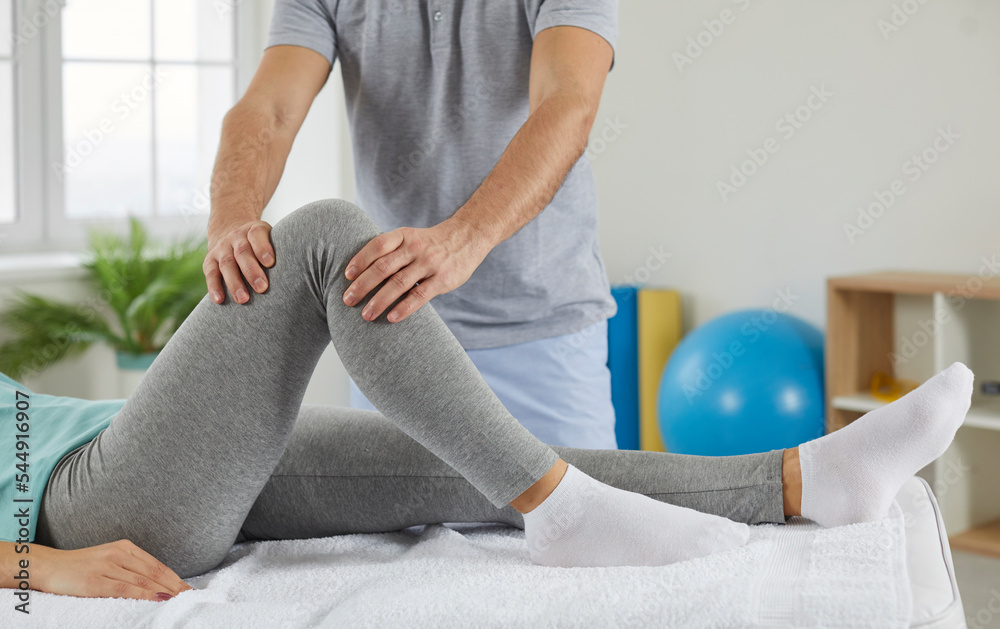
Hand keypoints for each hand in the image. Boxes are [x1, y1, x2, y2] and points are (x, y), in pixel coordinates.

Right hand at [33, 540, 193, 600]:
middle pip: (154, 573)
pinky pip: (124, 589)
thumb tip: (156, 583)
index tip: (189, 590)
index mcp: (125, 547)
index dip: (175, 578)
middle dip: (174, 586)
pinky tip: (156, 599)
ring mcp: (106, 566)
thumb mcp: (109, 559)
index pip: (157, 565)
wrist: (47, 565)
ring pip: (142, 580)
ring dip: (163, 592)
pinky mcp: (94, 581)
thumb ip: (130, 567)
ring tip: (179, 601)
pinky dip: (143, 595)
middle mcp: (118, 554)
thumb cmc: (80, 566)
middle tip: (190, 598)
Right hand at [204, 219, 274, 303]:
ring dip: (234, 283)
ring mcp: (222, 248)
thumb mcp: (271, 239)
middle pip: (242, 253)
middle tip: (262, 288)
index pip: (257, 235)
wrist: (232, 232)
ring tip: (243, 299)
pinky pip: (211, 273)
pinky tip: (220, 300)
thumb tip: (296, 277)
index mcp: (254, 230)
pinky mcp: (210, 260)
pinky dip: (214, 287)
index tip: (270, 263)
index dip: (263, 248)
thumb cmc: (261, 244)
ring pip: (227, 264)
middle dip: (252, 271)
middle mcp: (236, 237)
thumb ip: (280, 251)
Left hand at [343, 219, 491, 322]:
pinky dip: (404, 307)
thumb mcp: (411, 237)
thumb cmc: (431, 243)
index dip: (360, 260)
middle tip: (347, 300)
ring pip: (399, 283)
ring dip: (379, 300)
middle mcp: (415, 248)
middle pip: (383, 267)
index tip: (347, 276)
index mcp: (404, 236)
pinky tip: (391, 317)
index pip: (377, 246)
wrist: (468, 236)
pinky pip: (420, 295)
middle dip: (363, 285)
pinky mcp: (442, 280)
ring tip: (366, 314)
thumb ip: (391, 251)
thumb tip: (361, 273)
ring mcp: (429, 264)